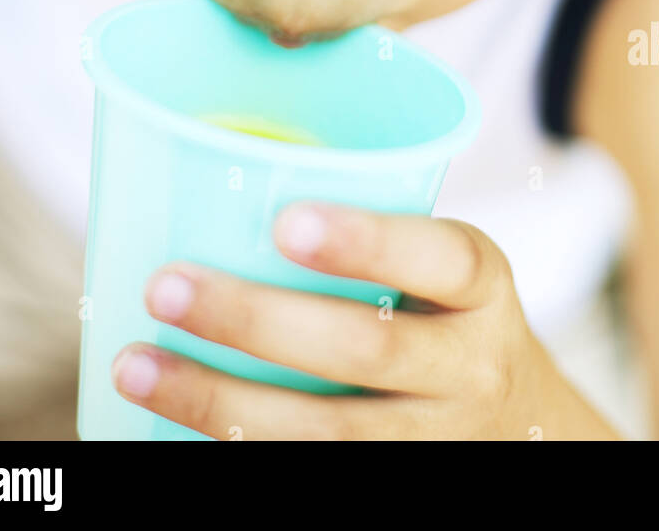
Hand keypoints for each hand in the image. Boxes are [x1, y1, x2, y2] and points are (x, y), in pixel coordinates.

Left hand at [109, 202, 562, 439]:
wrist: (522, 428)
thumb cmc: (447, 316)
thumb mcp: (445, 268)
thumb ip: (371, 235)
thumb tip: (217, 172)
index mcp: (482, 288)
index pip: (442, 258)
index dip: (366, 240)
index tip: (283, 219)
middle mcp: (471, 368)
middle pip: (365, 350)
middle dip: (257, 321)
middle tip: (165, 286)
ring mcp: (436, 443)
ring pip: (325, 434)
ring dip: (219, 400)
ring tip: (136, 364)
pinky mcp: (397, 486)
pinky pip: (311, 475)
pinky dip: (236, 452)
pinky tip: (168, 430)